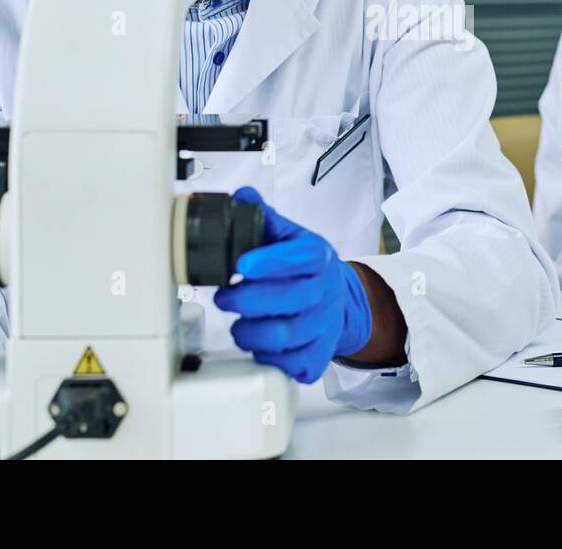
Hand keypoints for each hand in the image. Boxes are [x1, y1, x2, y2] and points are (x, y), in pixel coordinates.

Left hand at [214, 186, 372, 382]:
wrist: (338, 299)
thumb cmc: (305, 268)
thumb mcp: (290, 237)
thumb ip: (264, 217)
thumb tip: (241, 196)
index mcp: (318, 256)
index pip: (301, 257)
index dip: (271, 262)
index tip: (243, 264)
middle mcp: (325, 290)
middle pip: (291, 300)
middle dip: (247, 300)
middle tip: (224, 297)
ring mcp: (325, 325)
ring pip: (286, 337)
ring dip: (250, 332)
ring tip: (237, 324)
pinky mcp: (320, 354)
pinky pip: (293, 365)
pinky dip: (269, 358)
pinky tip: (259, 344)